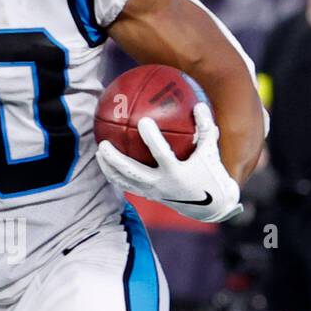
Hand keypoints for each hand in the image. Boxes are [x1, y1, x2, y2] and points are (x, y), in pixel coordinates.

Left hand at [96, 101, 241, 223]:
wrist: (211, 207)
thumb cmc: (211, 174)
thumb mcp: (211, 151)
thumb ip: (205, 128)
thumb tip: (200, 103)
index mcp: (176, 173)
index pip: (161, 154)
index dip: (152, 138)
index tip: (143, 120)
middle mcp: (161, 184)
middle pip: (132, 172)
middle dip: (115, 159)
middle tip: (103, 143)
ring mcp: (153, 193)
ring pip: (125, 182)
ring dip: (109, 168)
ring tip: (98, 153)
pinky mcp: (149, 197)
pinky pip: (128, 185)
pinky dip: (116, 175)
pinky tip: (108, 163)